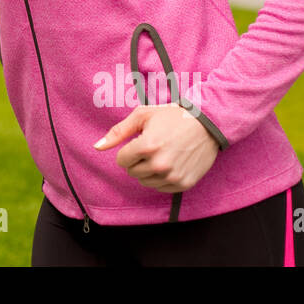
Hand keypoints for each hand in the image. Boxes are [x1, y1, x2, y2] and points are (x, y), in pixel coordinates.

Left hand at [93, 103, 218, 193]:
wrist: (207, 124)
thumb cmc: (173, 116)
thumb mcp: (142, 116)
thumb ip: (118, 132)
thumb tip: (96, 147)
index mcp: (147, 146)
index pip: (121, 160)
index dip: (128, 150)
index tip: (139, 141)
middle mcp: (159, 164)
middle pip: (132, 172)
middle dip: (137, 160)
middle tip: (152, 147)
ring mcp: (173, 176)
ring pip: (145, 182)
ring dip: (148, 170)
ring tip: (161, 154)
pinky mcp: (184, 184)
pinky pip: (161, 188)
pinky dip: (161, 178)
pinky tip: (170, 163)